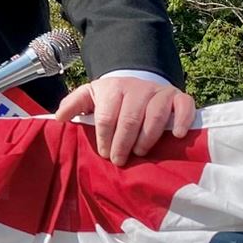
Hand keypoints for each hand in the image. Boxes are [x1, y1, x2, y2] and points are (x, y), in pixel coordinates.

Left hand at [55, 76, 196, 164]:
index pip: (107, 117)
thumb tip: (58, 118)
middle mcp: (138, 88)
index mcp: (113, 89)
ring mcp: (159, 92)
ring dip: (147, 139)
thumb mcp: (90, 96)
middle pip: (130, 119)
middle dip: (123, 144)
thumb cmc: (112, 97)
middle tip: (119, 161)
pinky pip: (184, 107)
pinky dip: (181, 121)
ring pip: (155, 116)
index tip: (104, 154)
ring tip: (140, 153)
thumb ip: (72, 105)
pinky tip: (175, 135)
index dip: (105, 139)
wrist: (140, 82)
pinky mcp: (178, 97)